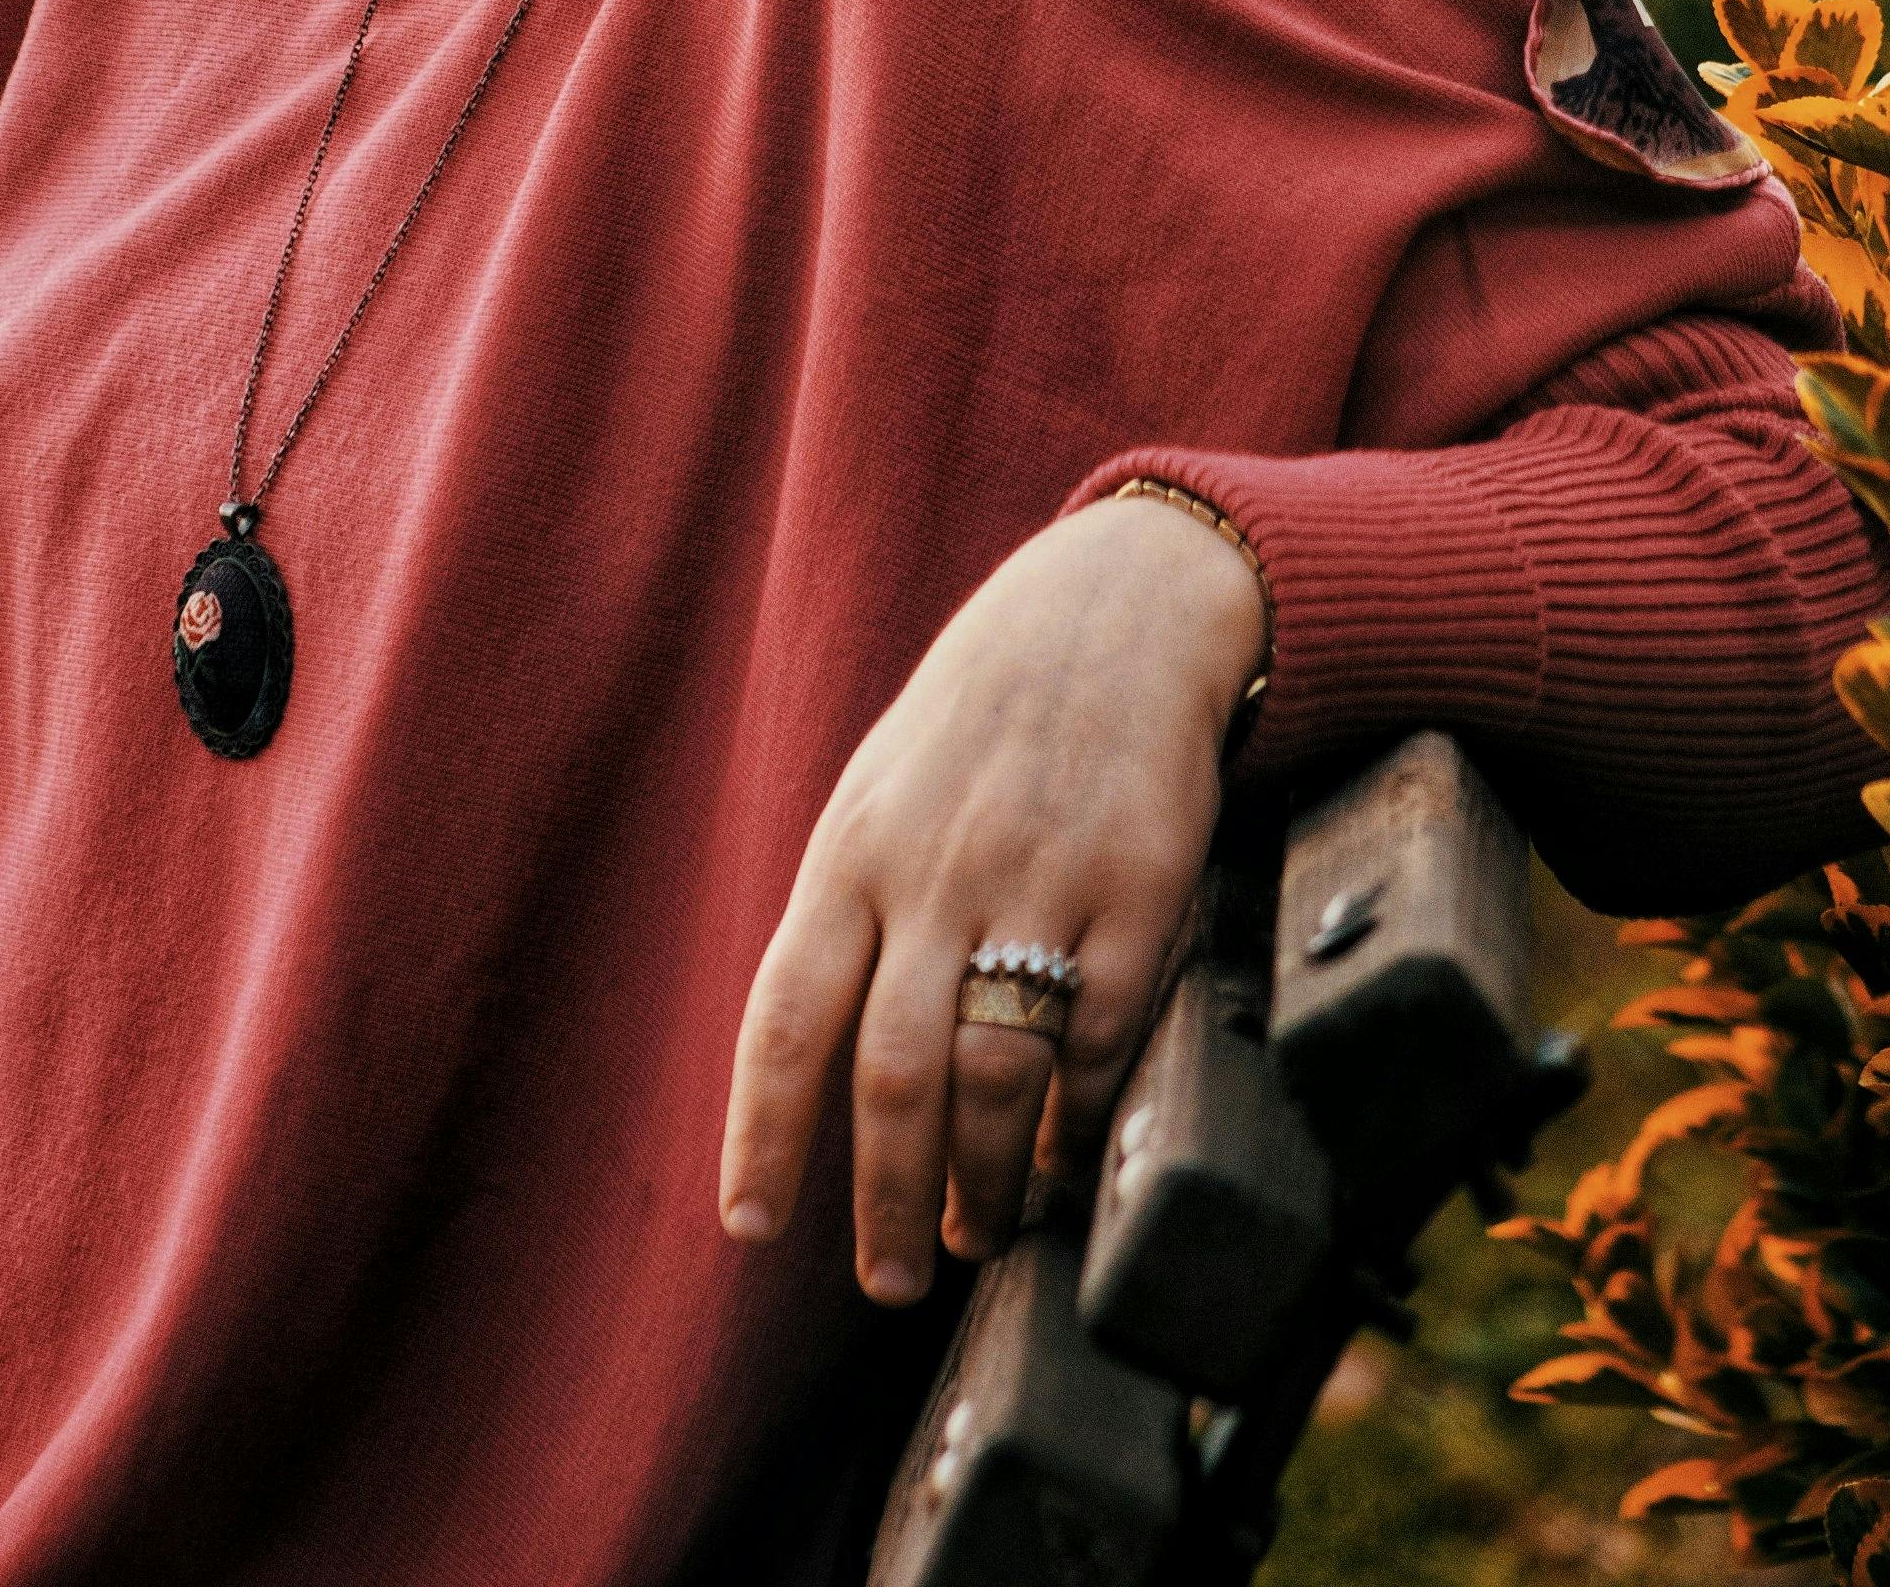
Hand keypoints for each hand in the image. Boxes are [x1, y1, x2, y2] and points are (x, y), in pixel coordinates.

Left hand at [717, 494, 1267, 1301]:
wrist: (1118, 609)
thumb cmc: (982, 719)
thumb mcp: (882, 790)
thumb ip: (850, 913)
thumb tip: (815, 1064)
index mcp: (855, 849)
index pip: (787, 1015)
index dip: (763, 1133)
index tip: (750, 1225)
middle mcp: (937, 871)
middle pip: (895, 1077)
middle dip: (887, 1202)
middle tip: (893, 1280)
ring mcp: (1041, 880)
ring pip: (997, 1077)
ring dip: (984, 1185)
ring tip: (981, 1232)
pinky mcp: (1139, 886)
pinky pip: (1098, 1037)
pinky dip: (1075, 1119)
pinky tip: (1062, 1153)